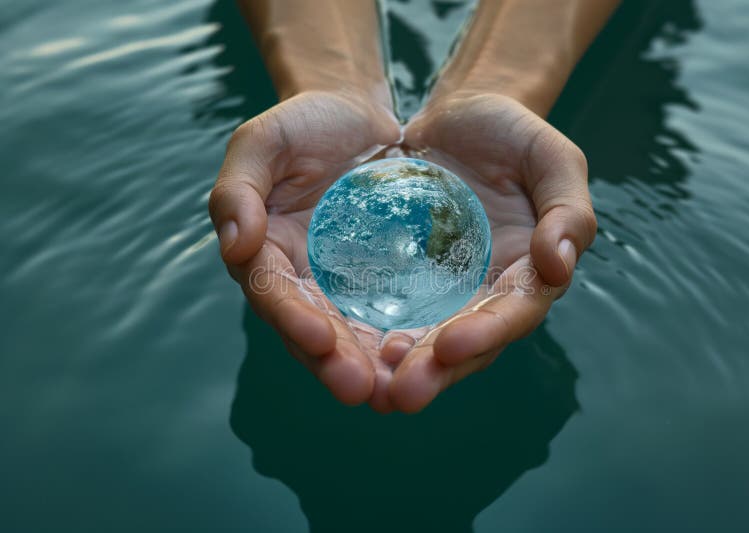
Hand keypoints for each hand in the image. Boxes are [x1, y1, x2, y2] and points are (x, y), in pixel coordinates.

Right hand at [209, 91, 401, 407]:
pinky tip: (438, 358)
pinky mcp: (392, 286)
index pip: (274, 295)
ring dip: (379, 369)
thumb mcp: (263, 143)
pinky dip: (417, 342)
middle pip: (318, 335)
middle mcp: (306, 285)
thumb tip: (237, 245)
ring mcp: (350, 290)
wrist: (360, 119)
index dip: (292, 319)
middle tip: (363, 389)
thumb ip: (239, 190)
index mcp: (268, 256)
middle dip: (338, 364)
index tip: (319, 337)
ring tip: (402, 391)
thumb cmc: (306, 126)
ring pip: (361, 340)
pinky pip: (403, 319)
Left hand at [387, 93, 596, 411]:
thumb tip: (558, 265)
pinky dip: (364, 330)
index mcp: (527, 273)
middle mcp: (484, 293)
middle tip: (401, 394)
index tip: (451, 345)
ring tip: (368, 385)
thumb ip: (567, 210)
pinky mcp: (401, 276)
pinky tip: (337, 344)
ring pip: (420, 338)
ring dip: (394, 366)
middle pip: (463, 343)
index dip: (486, 332)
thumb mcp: (552, 159)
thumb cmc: (514, 134)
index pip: (513, 312)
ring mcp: (441, 289)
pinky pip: (382, 309)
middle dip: (434, 370)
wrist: (461, 116)